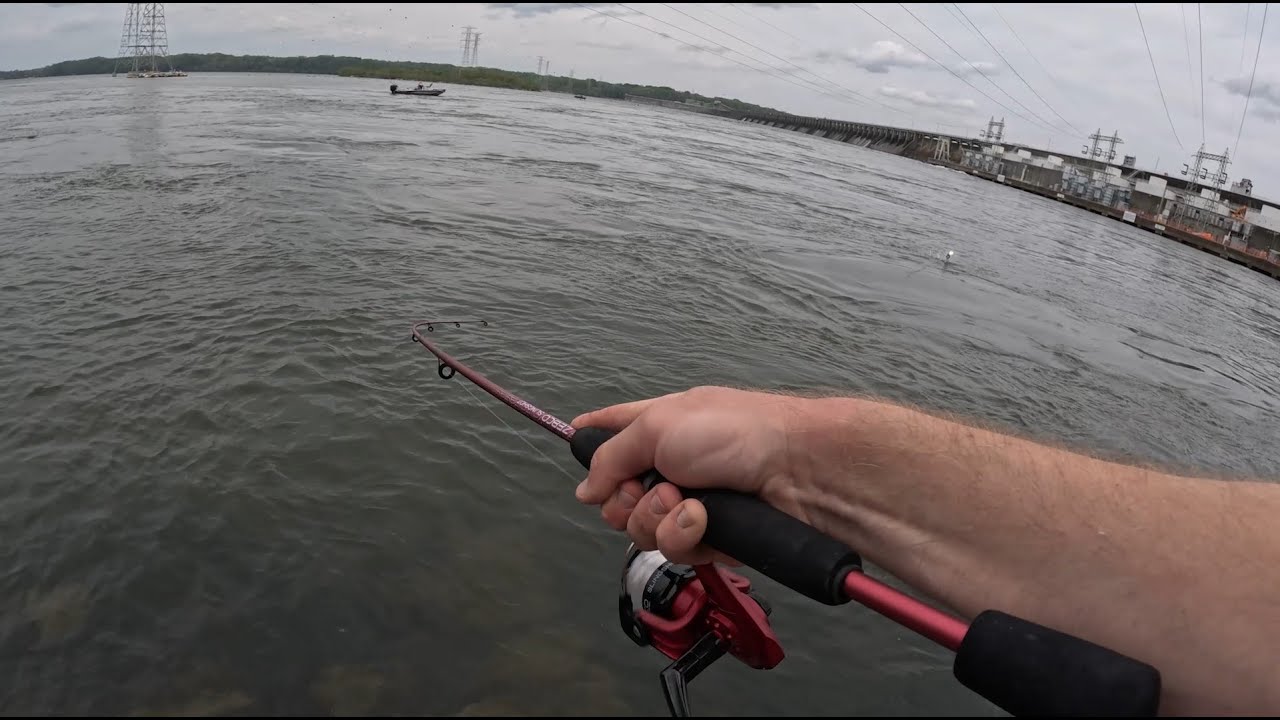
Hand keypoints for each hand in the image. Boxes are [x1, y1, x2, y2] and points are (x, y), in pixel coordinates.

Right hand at [571, 386, 810, 564]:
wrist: (797, 471)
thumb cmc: (729, 433)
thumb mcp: (657, 427)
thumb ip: (611, 458)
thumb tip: (584, 491)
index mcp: (659, 425)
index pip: (615, 428)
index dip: (593, 437)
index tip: (574, 439)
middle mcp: (671, 464)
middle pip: (619, 495)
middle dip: (627, 499)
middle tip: (653, 489)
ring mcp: (690, 503)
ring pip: (643, 529)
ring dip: (658, 519)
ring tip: (688, 504)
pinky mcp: (711, 537)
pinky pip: (675, 549)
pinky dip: (685, 536)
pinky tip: (705, 522)